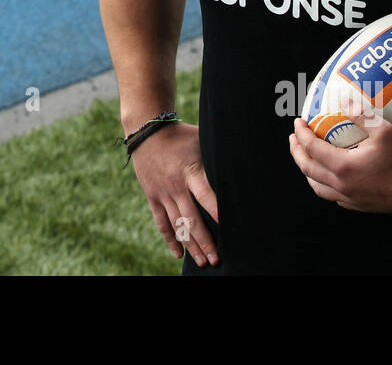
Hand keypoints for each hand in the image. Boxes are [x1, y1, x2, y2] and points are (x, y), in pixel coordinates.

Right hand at [129, 122, 219, 265]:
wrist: (146, 131)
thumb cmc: (181, 135)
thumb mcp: (202, 139)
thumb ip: (218, 154)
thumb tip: (245, 154)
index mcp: (191, 171)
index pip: (205, 194)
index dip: (215, 210)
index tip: (227, 227)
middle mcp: (176, 186)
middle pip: (192, 219)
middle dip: (205, 241)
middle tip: (216, 259)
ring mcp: (163, 193)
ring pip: (177, 225)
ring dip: (190, 245)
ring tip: (203, 262)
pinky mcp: (153, 196)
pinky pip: (161, 222)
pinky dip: (170, 239)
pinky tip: (179, 254)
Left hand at [288, 97, 391, 212]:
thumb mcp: (383, 130)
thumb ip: (360, 115)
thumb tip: (342, 101)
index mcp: (343, 167)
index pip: (311, 149)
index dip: (301, 135)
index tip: (298, 122)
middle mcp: (343, 186)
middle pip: (308, 169)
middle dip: (297, 152)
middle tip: (294, 139)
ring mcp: (353, 199)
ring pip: (319, 188)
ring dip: (308, 172)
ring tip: (306, 160)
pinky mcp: (363, 206)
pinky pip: (336, 198)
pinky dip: (326, 186)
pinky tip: (332, 179)